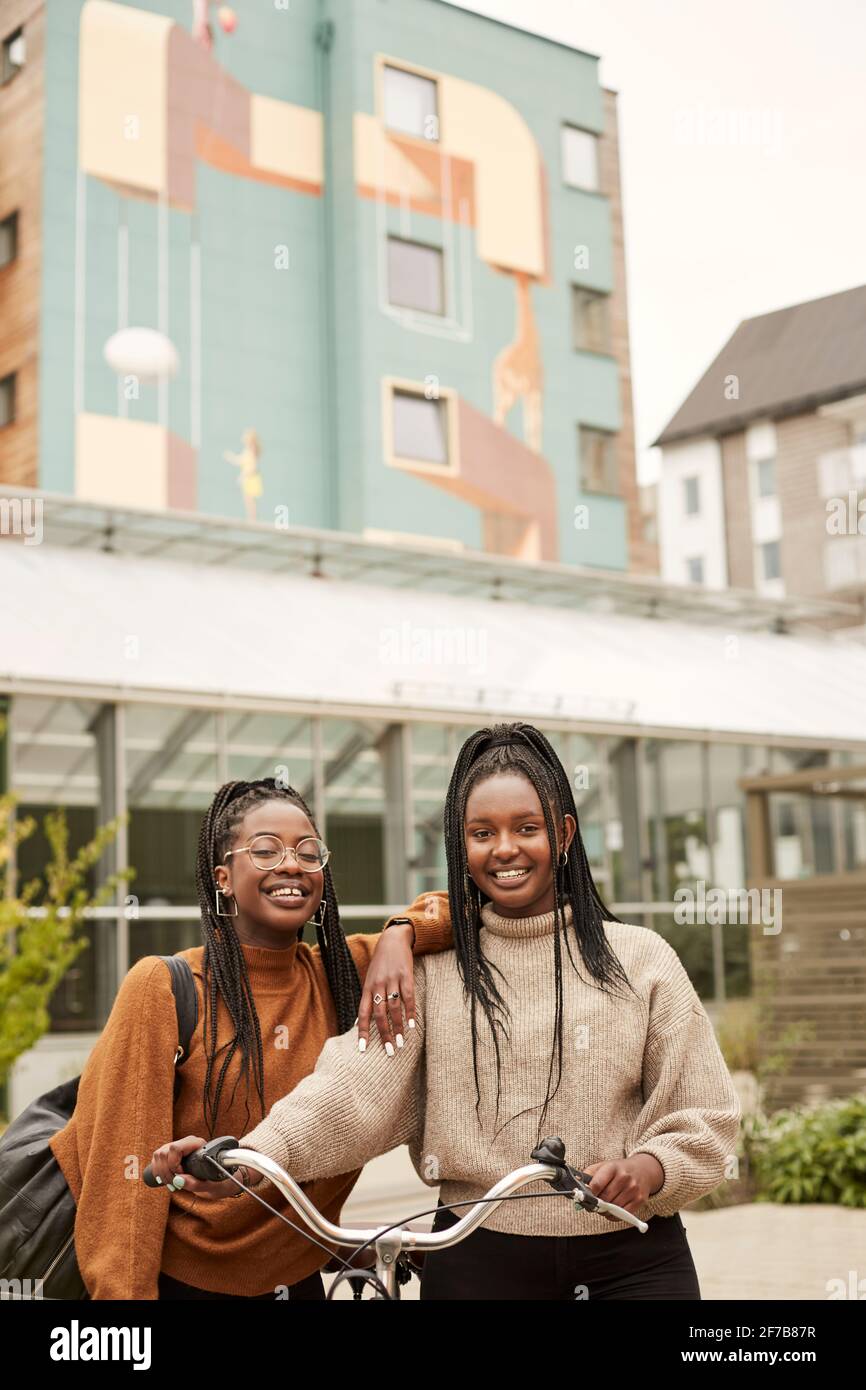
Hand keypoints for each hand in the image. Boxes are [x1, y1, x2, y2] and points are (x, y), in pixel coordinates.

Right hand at [149, 1135, 263, 1199]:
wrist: (218, 1181)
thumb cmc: (217, 1181)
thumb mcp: (210, 1186)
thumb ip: (195, 1184)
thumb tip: (178, 1180)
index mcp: (198, 1145)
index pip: (176, 1147)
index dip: (174, 1164)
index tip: (180, 1175)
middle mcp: (186, 1143)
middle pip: (164, 1152)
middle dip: (167, 1172)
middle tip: (176, 1184)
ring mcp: (176, 1147)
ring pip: (158, 1155)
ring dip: (162, 1173)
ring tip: (173, 1183)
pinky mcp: (170, 1154)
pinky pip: (156, 1159)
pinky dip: (159, 1172)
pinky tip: (167, 1180)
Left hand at [357, 922, 416, 1052]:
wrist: (393, 940)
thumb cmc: (380, 963)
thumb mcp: (370, 979)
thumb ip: (368, 998)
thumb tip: (361, 1022)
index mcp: (367, 987)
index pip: (363, 1013)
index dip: (363, 1031)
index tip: (363, 1049)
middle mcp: (378, 985)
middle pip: (379, 1014)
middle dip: (384, 1034)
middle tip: (389, 1050)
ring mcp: (392, 980)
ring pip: (394, 1008)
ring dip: (398, 1027)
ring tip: (402, 1042)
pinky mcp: (406, 975)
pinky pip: (408, 997)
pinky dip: (410, 1012)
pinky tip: (412, 1024)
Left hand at [582, 1155, 664, 1219]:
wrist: (644, 1170)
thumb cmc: (620, 1170)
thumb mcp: (604, 1165)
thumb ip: (589, 1174)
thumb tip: (576, 1183)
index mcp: (613, 1167)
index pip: (597, 1184)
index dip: (589, 1193)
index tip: (584, 1196)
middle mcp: (624, 1178)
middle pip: (604, 1198)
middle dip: (596, 1204)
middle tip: (592, 1204)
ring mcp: (633, 1189)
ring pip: (613, 1208)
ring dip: (604, 1211)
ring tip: (602, 1206)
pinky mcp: (639, 1200)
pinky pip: (623, 1215)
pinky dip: (614, 1216)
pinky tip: (611, 1210)